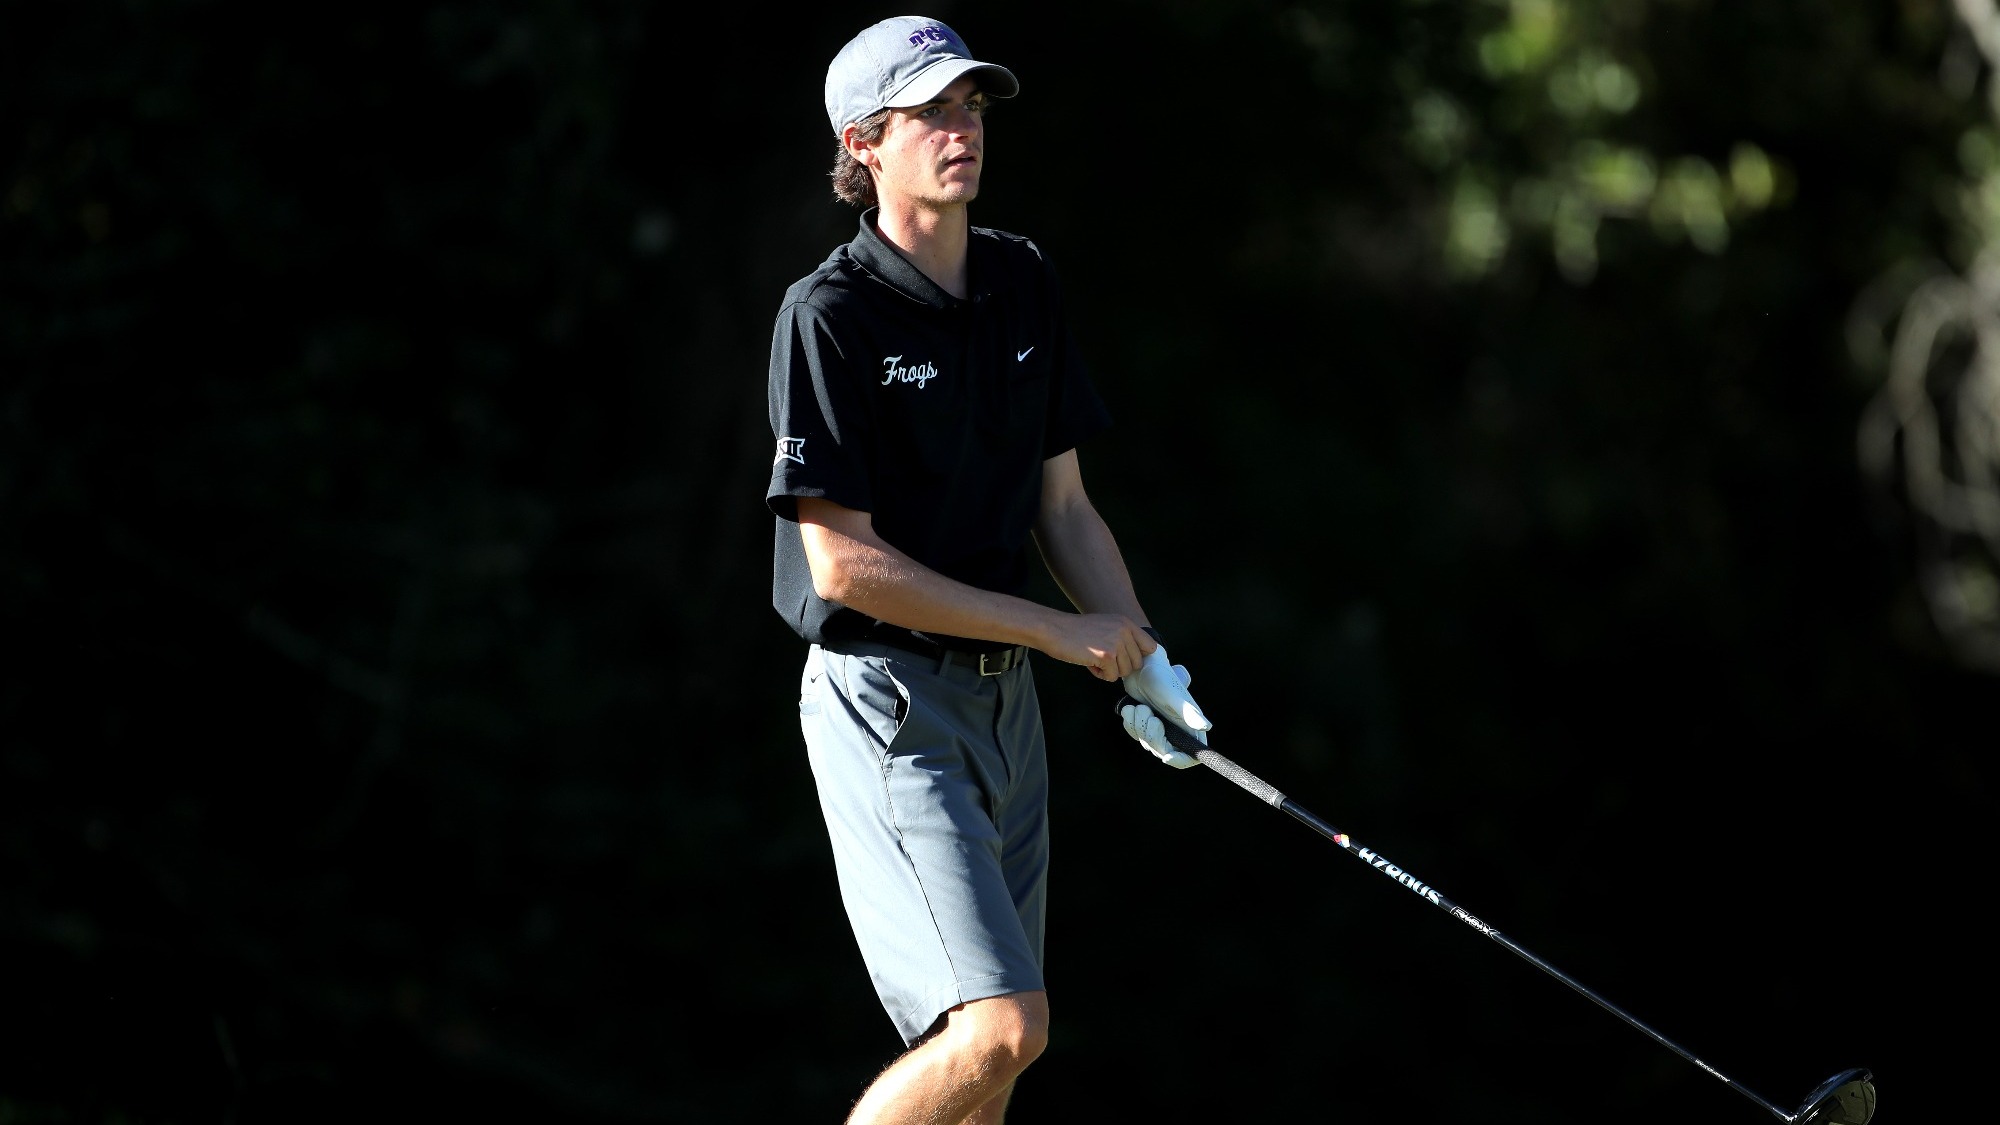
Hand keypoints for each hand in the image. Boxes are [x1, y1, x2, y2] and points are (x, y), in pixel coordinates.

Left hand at [1119, 648, 1210, 767]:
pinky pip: (1136, 734)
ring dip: (1138, 726)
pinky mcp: (1146, 724)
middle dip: (1151, 735)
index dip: (1180, 760)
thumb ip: (1189, 713)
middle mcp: (1178, 729)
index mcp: (1190, 725)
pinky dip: (1130, 723)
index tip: (1167, 757)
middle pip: (1164, 751)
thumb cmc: (1161, 677)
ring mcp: (1162, 727)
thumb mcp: (1174, 695)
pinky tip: (1130, 708)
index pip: (1191, 755)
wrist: (1141, 666)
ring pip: (1147, 743)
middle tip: (1146, 712)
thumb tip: (1206, 727)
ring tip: (1138, 706)